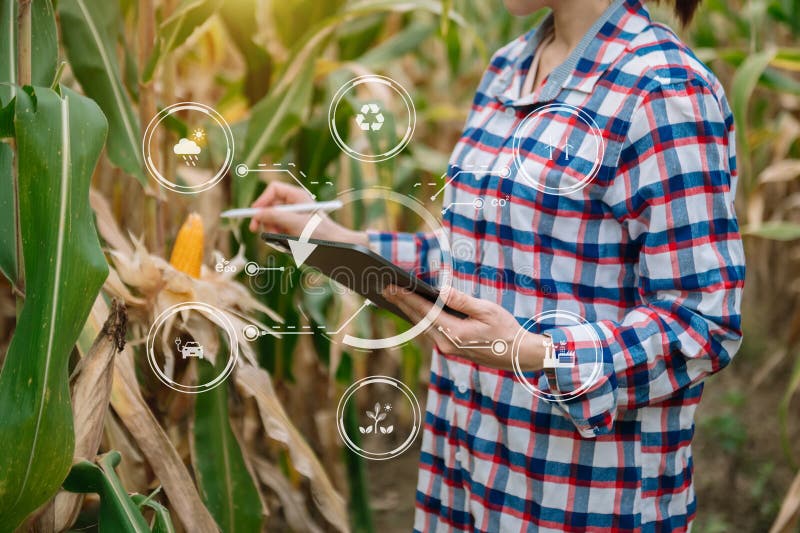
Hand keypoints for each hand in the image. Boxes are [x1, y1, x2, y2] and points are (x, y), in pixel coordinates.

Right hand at [248, 182, 367, 245]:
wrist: (333, 245)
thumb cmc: (320, 232)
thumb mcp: (295, 223)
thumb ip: (276, 216)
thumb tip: (257, 214)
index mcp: (297, 196)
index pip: (273, 189)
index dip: (262, 199)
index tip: (255, 213)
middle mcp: (293, 203)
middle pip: (269, 205)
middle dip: (264, 218)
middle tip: (256, 229)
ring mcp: (292, 215)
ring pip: (271, 219)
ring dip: (270, 229)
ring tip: (279, 236)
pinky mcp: (292, 226)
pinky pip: (277, 228)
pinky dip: (276, 235)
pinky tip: (284, 240)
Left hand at [383, 285, 543, 371]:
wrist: (517, 355)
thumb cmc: (505, 330)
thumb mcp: (487, 310)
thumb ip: (462, 301)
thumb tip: (441, 291)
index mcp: (455, 333)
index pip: (425, 312)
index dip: (407, 298)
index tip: (392, 287)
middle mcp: (446, 344)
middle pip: (419, 320)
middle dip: (401, 303)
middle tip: (385, 288)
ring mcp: (447, 348)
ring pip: (422, 327)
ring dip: (409, 311)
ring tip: (394, 296)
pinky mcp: (450, 348)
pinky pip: (430, 331)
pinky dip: (420, 318)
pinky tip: (414, 309)